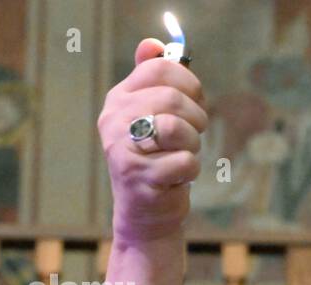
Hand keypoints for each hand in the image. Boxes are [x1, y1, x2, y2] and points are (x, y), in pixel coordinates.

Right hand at [97, 38, 208, 243]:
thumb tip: (154, 44)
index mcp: (119, 100)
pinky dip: (191, 170)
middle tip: (194, 134)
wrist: (145, 214)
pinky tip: (179, 178)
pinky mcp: (140, 177)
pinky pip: (185, 162)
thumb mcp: (151, 117)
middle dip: (196, 117)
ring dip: (194, 144)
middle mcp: (115, 121)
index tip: (196, 99)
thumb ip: (151, 81)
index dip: (189, 82)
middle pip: (171, 98)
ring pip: (178, 128)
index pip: (158, 69)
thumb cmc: (156, 161)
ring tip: (185, 156)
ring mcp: (124, 150)